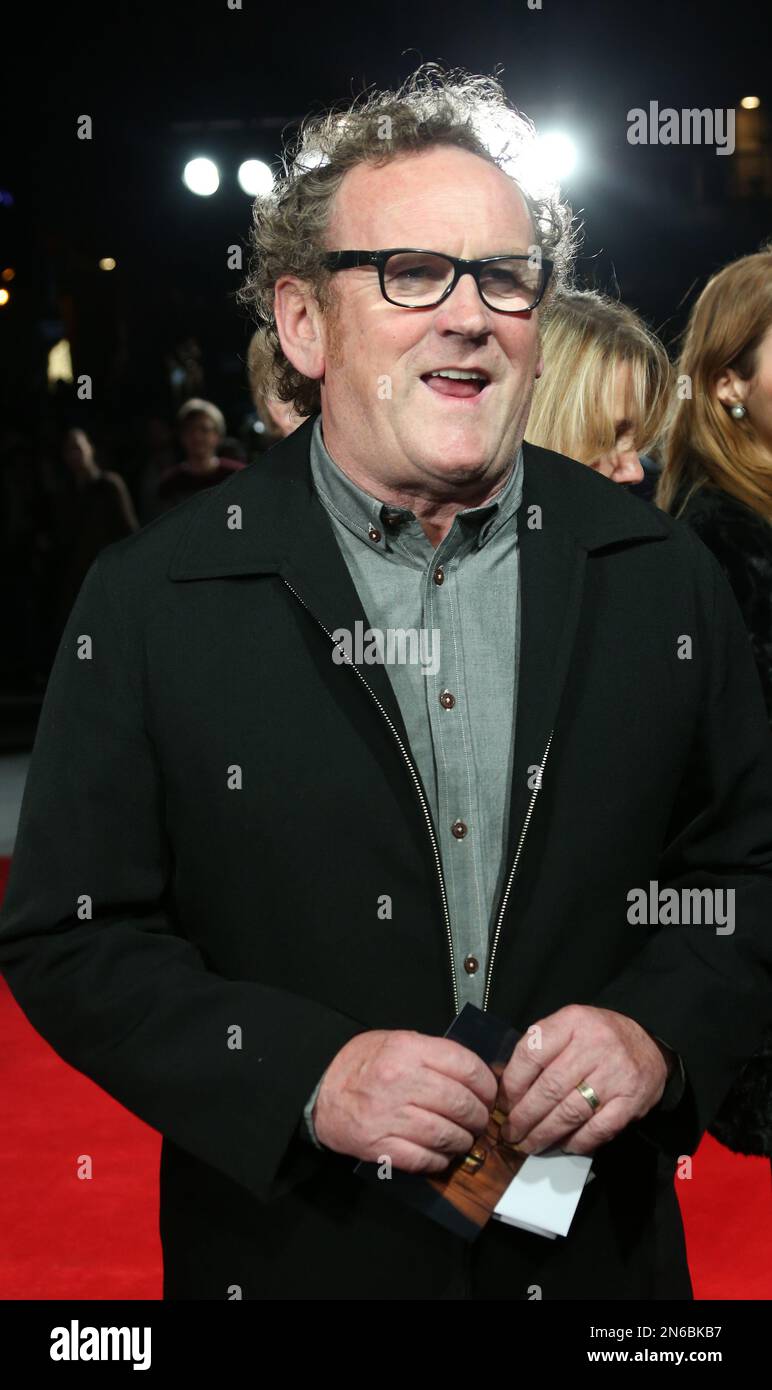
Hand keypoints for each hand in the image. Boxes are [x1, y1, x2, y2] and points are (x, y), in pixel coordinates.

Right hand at [313, 1029, 497, 1172]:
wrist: (320, 1092)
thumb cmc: (360, 1065)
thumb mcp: (396, 1041)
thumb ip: (433, 1053)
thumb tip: (473, 1074)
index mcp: (407, 1050)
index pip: (465, 1066)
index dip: (486, 1083)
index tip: (489, 1093)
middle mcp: (400, 1082)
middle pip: (461, 1104)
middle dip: (479, 1116)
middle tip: (480, 1119)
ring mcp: (390, 1117)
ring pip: (447, 1135)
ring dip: (463, 1140)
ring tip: (464, 1138)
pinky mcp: (380, 1146)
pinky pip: (424, 1159)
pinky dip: (440, 1160)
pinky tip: (442, 1154)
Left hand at [497, 1005, 670, 1155]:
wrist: (648, 1043)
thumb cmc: (597, 1038)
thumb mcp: (568, 1027)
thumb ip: (541, 1050)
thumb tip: (508, 1089)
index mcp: (572, 1022)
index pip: (532, 1054)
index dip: (512, 1084)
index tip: (504, 1104)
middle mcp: (594, 1045)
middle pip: (549, 1088)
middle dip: (524, 1117)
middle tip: (511, 1133)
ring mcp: (615, 1074)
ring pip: (571, 1112)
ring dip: (545, 1134)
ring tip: (530, 1144)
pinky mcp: (631, 1101)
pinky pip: (598, 1129)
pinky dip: (577, 1141)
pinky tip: (563, 1144)